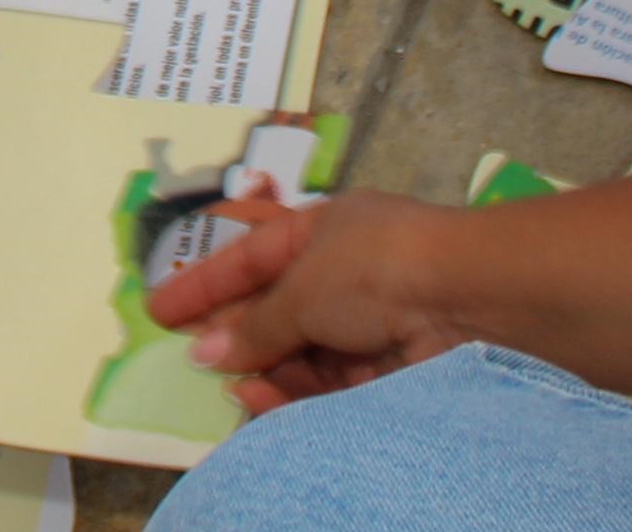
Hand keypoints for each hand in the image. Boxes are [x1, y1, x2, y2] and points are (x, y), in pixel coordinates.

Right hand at [152, 192, 475, 413]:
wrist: (470, 303)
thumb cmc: (376, 268)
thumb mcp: (303, 288)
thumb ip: (256, 325)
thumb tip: (208, 350)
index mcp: (325, 230)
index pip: (252, 255)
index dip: (205, 281)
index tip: (160, 310)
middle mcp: (346, 273)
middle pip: (277, 308)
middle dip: (234, 334)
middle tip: (189, 360)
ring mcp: (369, 323)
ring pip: (301, 351)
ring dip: (263, 368)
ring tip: (227, 387)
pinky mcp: (388, 369)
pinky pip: (329, 382)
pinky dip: (295, 392)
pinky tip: (262, 401)